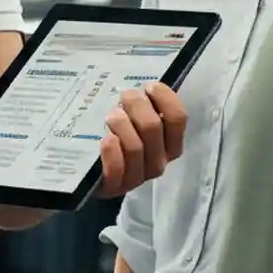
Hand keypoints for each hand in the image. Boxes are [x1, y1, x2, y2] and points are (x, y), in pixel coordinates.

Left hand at [97, 82, 187, 197]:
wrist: (93, 170)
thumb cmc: (120, 135)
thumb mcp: (136, 118)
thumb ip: (145, 104)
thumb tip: (146, 85)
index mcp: (170, 143)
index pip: (178, 118)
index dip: (164, 98)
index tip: (148, 87)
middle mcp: (159, 161)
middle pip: (153, 126)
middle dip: (135, 105)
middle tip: (123, 98)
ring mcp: (138, 177)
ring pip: (136, 146)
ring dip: (120, 124)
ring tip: (111, 116)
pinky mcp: (115, 186)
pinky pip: (118, 168)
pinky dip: (112, 150)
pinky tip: (106, 139)